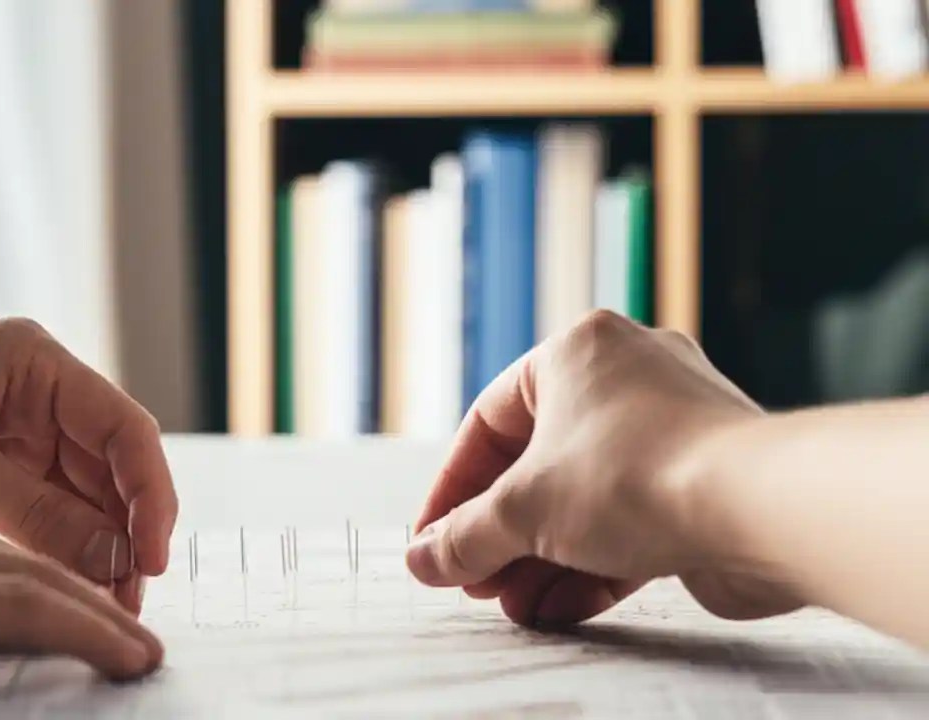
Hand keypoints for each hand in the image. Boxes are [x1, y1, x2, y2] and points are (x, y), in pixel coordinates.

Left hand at [0, 318, 176, 612]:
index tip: (150, 558)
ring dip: (93, 545)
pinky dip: (55, 546)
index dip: (150, 494)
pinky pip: (41, 507)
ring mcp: (10, 427)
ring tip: (100, 603)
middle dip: (123, 531)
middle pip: (109, 465)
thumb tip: (112, 561)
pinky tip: (63, 584)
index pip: (124, 427)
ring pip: (80, 492)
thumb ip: (35, 514)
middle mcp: (32, 390)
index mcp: (32, 362)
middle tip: (125, 599)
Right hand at [405, 310, 798, 625]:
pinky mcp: (704, 481)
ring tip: (515, 603)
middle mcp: (627, 377)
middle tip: (474, 577)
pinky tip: (561, 605)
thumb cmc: (640, 475)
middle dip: (501, 532)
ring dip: (542, 555)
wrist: (763, 509)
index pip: (488, 422)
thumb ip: (465, 537)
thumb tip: (424, 558)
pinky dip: (592, 561)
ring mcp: (672, 428)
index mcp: (576, 352)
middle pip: (537, 464)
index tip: (433, 539)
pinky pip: (631, 520)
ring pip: (585, 497)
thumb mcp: (524, 510)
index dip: (452, 489)